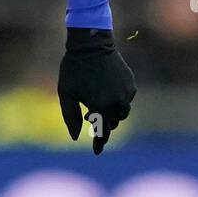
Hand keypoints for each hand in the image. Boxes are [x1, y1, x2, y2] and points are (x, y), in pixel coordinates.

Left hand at [57, 27, 135, 153]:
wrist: (91, 45)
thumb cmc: (74, 70)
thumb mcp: (66, 94)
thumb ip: (70, 117)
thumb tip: (75, 138)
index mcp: (100, 107)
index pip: (102, 132)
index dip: (99, 143)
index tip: (96, 151)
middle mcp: (116, 102)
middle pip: (113, 123)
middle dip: (103, 124)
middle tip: (89, 117)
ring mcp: (126, 92)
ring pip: (122, 112)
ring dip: (111, 113)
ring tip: (97, 105)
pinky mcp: (131, 83)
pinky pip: (126, 98)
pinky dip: (117, 100)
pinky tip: (106, 91)